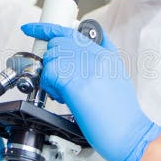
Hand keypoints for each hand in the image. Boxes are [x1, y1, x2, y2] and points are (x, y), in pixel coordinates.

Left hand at [21, 22, 160, 160]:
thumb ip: (101, 55)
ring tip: (66, 94)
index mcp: (103, 52)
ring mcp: (85, 66)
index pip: (69, 31)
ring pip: (50, 59)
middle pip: (56, 45)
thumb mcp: (116, 74)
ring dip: (51, 78)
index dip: (44, 28)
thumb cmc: (121, 111)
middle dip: (52, 63)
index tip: (30, 29)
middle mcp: (94, 54)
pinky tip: (64, 98)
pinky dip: (50, 88)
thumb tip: (82, 45)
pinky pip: (49, 74)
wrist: (130, 132)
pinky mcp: (75, 81)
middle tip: (61, 82)